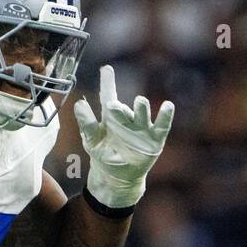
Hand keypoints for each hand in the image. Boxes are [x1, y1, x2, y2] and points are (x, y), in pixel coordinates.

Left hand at [73, 65, 174, 209]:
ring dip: (140, 108)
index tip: (106, 69)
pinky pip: (162, 125)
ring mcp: (142, 128)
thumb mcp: (92, 140)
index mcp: (111, 118)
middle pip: (124, 110)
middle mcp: (127, 119)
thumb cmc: (103, 155)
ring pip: (142, 114)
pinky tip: (167, 106)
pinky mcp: (154, 139)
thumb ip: (86, 123)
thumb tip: (78, 104)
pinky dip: (165, 116)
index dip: (107, 83)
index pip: (109, 97)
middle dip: (119, 108)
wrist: (117, 177)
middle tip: (112, 106)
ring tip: (139, 102)